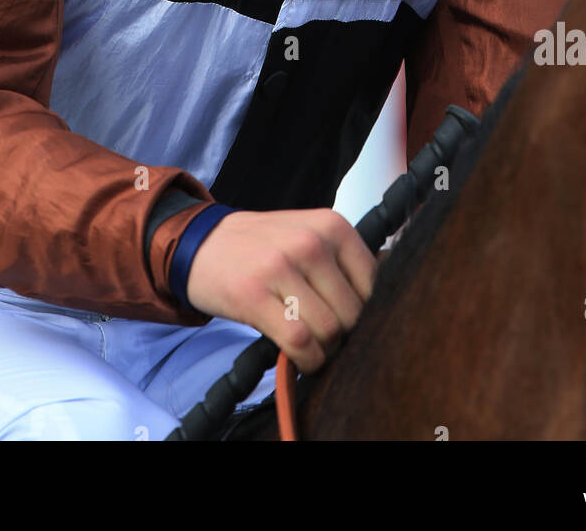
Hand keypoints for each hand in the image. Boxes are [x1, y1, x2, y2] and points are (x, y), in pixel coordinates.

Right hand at [185, 208, 376, 373]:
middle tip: (325, 340)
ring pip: (329, 330)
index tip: (349, 325)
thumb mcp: (308, 236)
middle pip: (353, 313)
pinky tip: (298, 358)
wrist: (200, 242)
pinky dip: (305, 360)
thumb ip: (343, 264)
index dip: (366, 315)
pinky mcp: (254, 294)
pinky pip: (298, 342)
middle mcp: (310, 241)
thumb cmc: (262, 247)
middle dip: (344, 336)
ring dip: (324, 351)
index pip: (375, 285)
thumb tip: (385, 308)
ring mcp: (281, 266)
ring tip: (310, 347)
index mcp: (332, 225)